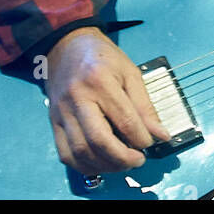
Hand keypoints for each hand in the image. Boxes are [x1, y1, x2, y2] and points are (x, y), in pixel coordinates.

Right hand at [44, 27, 171, 174]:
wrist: (66, 47)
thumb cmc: (101, 57)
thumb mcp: (129, 71)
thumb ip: (144, 104)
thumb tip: (160, 134)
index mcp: (100, 80)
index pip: (124, 119)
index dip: (141, 138)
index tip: (151, 142)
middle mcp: (77, 98)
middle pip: (99, 140)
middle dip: (122, 158)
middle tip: (138, 160)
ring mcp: (62, 112)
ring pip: (81, 152)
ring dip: (105, 166)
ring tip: (122, 163)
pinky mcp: (53, 123)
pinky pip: (66, 154)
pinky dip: (84, 166)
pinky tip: (101, 164)